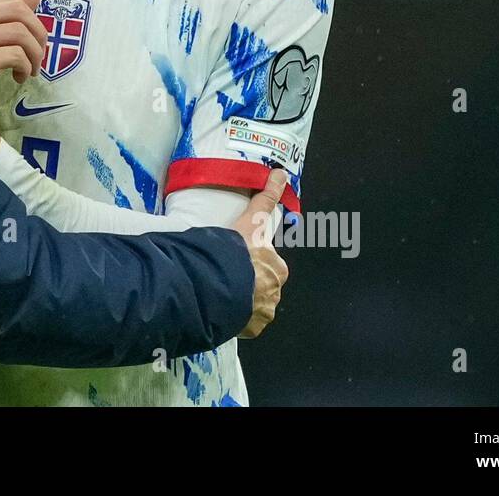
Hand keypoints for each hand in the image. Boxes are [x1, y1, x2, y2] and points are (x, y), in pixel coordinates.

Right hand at [0, 0, 46, 88]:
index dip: (32, 21)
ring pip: (19, 33)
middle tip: (39, 55)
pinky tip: (19, 77)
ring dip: (34, 54)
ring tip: (31, 69)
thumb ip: (8, 13)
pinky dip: (25, 66)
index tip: (34, 40)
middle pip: (18, 12)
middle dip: (38, 34)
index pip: (12, 2)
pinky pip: (15, 55)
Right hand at [229, 169, 289, 338]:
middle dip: (248, 280)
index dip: (255, 262)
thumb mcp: (251, 220)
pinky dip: (238, 317)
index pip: (269, 262)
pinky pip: (247, 322)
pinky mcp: (254, 326)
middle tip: (225, 274)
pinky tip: (223, 309)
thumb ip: (267, 197)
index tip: (245, 265)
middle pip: (262, 283)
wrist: (218, 283)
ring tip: (219, 291)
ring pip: (254, 303)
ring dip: (242, 299)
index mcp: (276, 266)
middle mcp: (275, 289)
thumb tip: (281, 172)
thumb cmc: (234, 251)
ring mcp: (265, 310)